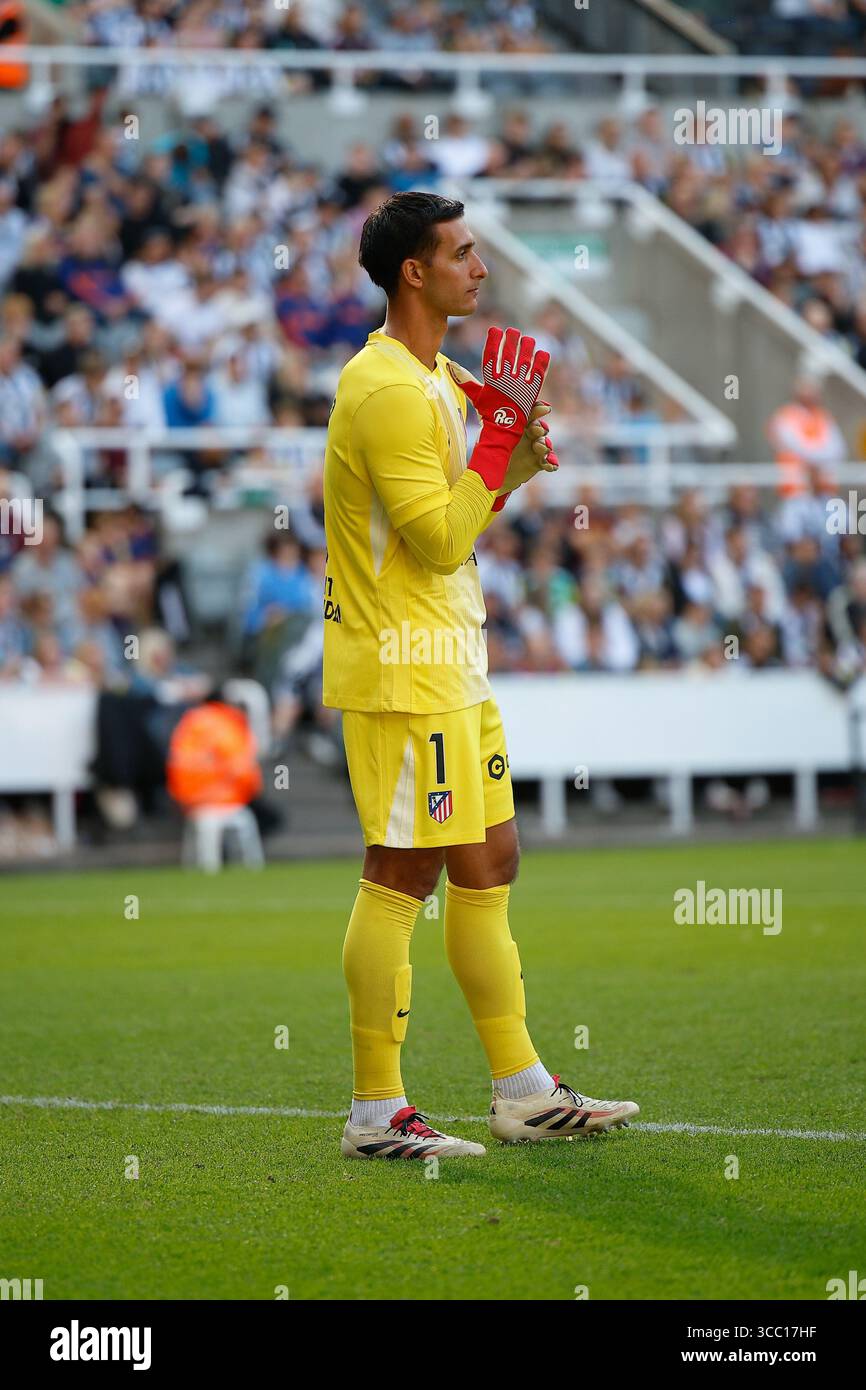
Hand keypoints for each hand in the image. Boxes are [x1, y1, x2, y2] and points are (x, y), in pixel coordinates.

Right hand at [447, 326, 549, 438]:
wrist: (502, 431)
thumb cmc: (488, 413)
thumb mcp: (476, 396)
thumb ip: (465, 380)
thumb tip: (449, 366)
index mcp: (491, 381)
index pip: (491, 355)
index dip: (493, 340)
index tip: (495, 330)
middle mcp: (505, 381)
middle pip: (509, 353)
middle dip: (511, 339)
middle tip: (513, 331)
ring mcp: (519, 386)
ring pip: (525, 359)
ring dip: (527, 347)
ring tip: (527, 340)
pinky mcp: (532, 392)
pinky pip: (539, 373)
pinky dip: (541, 362)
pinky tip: (542, 353)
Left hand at [447, 364, 558, 495]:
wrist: (495, 459)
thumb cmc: (491, 428)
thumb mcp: (480, 407)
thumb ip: (470, 386)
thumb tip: (451, 364)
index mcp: (522, 416)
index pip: (532, 409)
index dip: (537, 409)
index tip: (542, 408)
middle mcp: (532, 430)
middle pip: (541, 426)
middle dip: (542, 427)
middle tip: (538, 429)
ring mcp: (537, 445)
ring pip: (545, 443)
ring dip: (544, 443)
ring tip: (539, 445)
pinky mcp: (538, 461)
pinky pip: (548, 461)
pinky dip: (550, 462)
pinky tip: (549, 464)